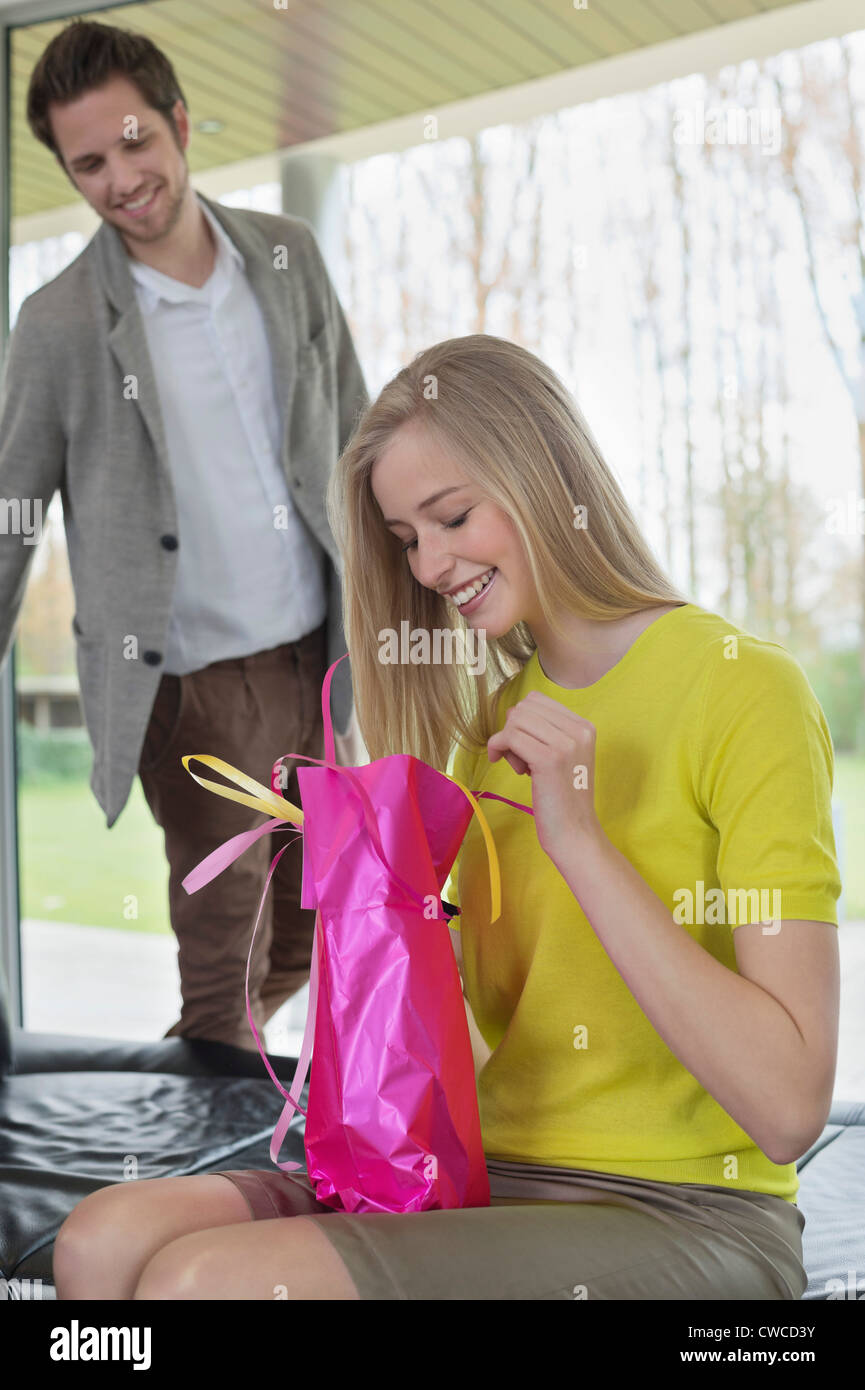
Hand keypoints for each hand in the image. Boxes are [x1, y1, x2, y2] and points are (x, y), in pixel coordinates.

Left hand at [486, 691, 602, 863]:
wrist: (574, 833)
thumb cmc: (562, 798)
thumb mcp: (561, 756)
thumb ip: (543, 731)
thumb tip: (513, 711)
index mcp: (585, 727)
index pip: (538, 700)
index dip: (521, 721)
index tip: (524, 747)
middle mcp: (579, 730)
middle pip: (525, 707)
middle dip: (513, 729)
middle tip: (519, 758)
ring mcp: (566, 743)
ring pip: (516, 719)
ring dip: (506, 740)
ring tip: (519, 766)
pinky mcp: (549, 759)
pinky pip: (510, 736)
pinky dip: (497, 747)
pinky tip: (503, 763)